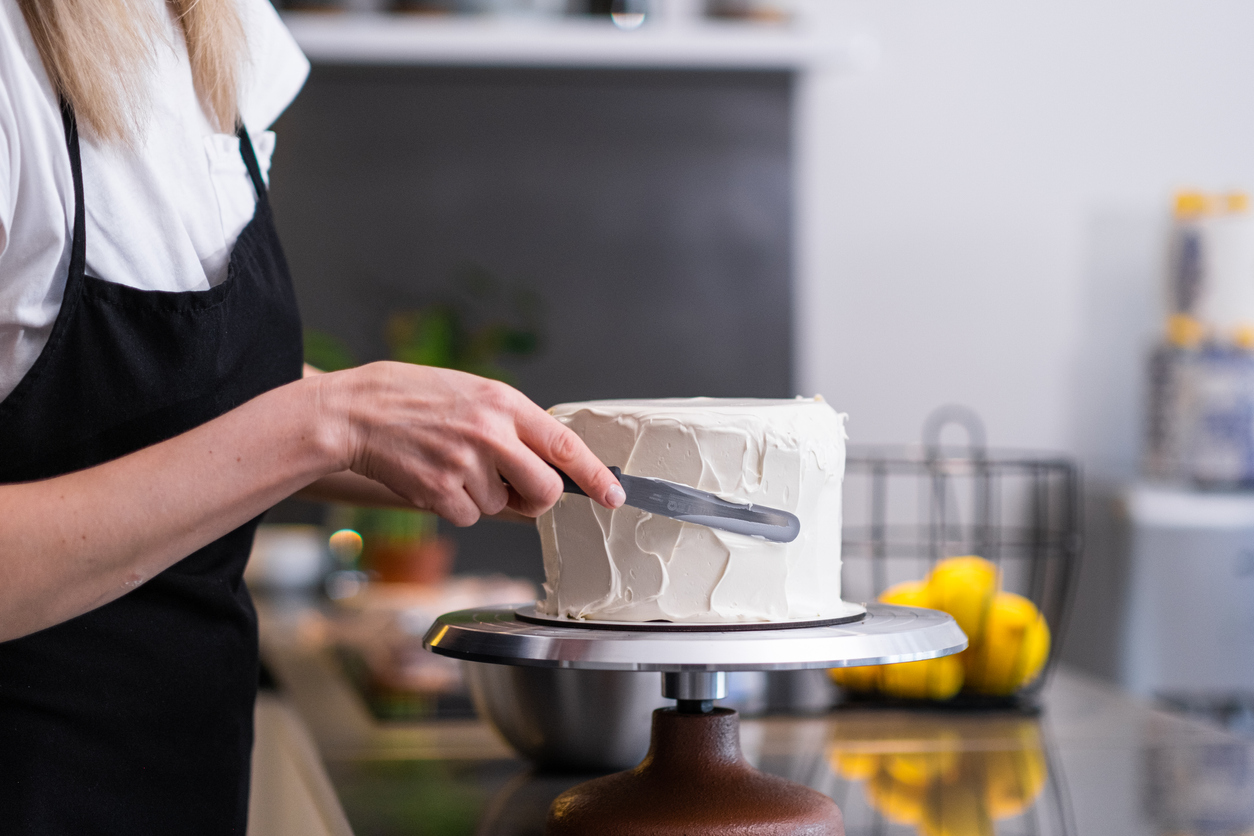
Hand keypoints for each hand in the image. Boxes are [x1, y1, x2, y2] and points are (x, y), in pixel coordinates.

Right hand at [323, 362, 624, 525]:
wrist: (354, 411)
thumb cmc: (414, 399)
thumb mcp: (472, 393)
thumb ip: (512, 426)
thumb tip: (548, 469)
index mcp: (504, 403)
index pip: (565, 445)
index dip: (595, 475)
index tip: (614, 495)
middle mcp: (491, 433)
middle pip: (544, 490)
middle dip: (536, 499)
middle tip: (515, 489)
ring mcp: (465, 464)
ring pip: (501, 505)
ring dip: (481, 496)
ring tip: (449, 462)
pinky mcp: (440, 491)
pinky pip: (469, 516)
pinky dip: (455, 506)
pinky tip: (433, 477)